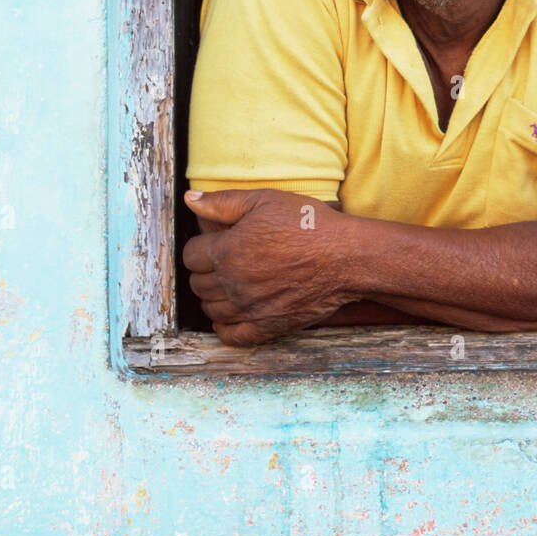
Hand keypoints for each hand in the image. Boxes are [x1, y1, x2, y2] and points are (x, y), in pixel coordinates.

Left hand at [182, 189, 353, 346]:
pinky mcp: (266, 327)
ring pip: (210, 309)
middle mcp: (233, 283)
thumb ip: (223, 202)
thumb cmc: (308, 224)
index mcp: (227, 251)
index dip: (200, 247)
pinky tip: (232, 313)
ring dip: (214, 296)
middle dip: (205, 271)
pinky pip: (231, 335)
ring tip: (230, 283)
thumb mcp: (264, 200)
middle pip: (197, 283)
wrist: (345, 257)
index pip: (190, 256)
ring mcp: (248, 309)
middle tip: (223, 260)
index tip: (214, 243)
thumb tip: (190, 200)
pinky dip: (225, 326)